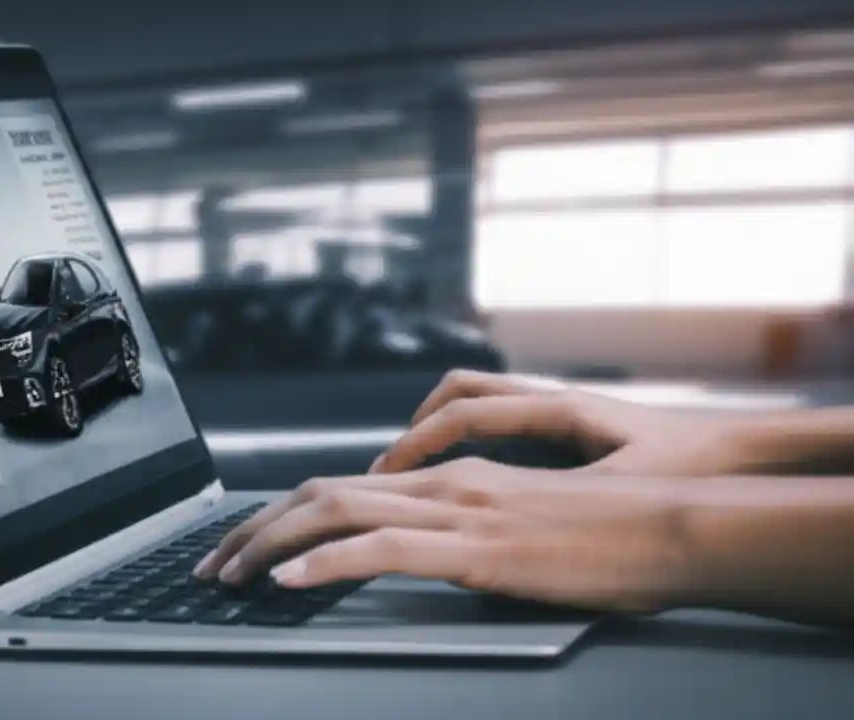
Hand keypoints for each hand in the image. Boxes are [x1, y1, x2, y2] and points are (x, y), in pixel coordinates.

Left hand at [195, 459, 693, 612]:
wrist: (672, 525)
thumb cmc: (608, 535)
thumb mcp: (521, 533)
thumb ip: (469, 539)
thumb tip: (431, 562)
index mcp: (449, 481)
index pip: (341, 490)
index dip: (282, 516)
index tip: (244, 547)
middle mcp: (441, 485)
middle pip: (319, 495)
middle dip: (253, 530)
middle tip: (212, 566)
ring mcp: (456, 512)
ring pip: (335, 514)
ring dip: (269, 544)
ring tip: (228, 576)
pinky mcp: (477, 548)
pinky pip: (382, 549)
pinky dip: (325, 563)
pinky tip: (289, 580)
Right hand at [370, 370, 756, 476]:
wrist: (740, 453)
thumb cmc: (688, 468)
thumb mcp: (620, 487)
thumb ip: (560, 498)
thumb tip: (500, 515)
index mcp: (558, 409)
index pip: (467, 412)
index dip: (419, 440)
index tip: (388, 471)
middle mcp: (552, 400)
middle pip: (461, 392)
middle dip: (418, 427)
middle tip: (391, 468)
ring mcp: (559, 409)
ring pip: (479, 400)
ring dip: (439, 428)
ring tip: (414, 469)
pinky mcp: (568, 427)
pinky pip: (501, 421)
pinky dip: (468, 437)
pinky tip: (466, 474)